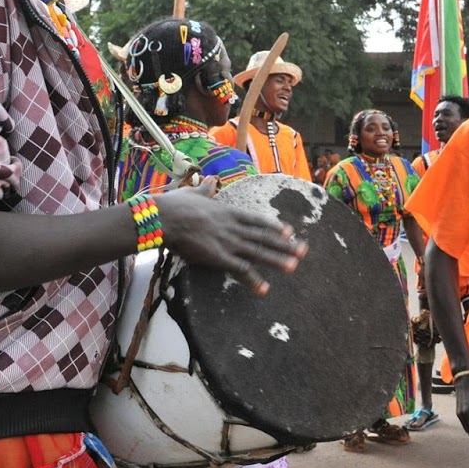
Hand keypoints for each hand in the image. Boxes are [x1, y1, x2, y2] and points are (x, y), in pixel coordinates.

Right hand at [153, 177, 304, 294]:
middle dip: (285, 244)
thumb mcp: (193, 192)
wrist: (165, 218)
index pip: (256, 220)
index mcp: (228, 212)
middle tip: (304, 250)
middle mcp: (233, 227)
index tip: (289, 231)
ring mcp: (228, 242)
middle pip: (264, 237)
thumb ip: (205, 188)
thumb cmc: (174, 205)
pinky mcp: (219, 257)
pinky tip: (264, 289)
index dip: (274, 227)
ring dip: (277, 260)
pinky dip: (253, 280)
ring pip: (258, 252)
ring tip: (294, 267)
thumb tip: (210, 178)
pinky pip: (240, 270)